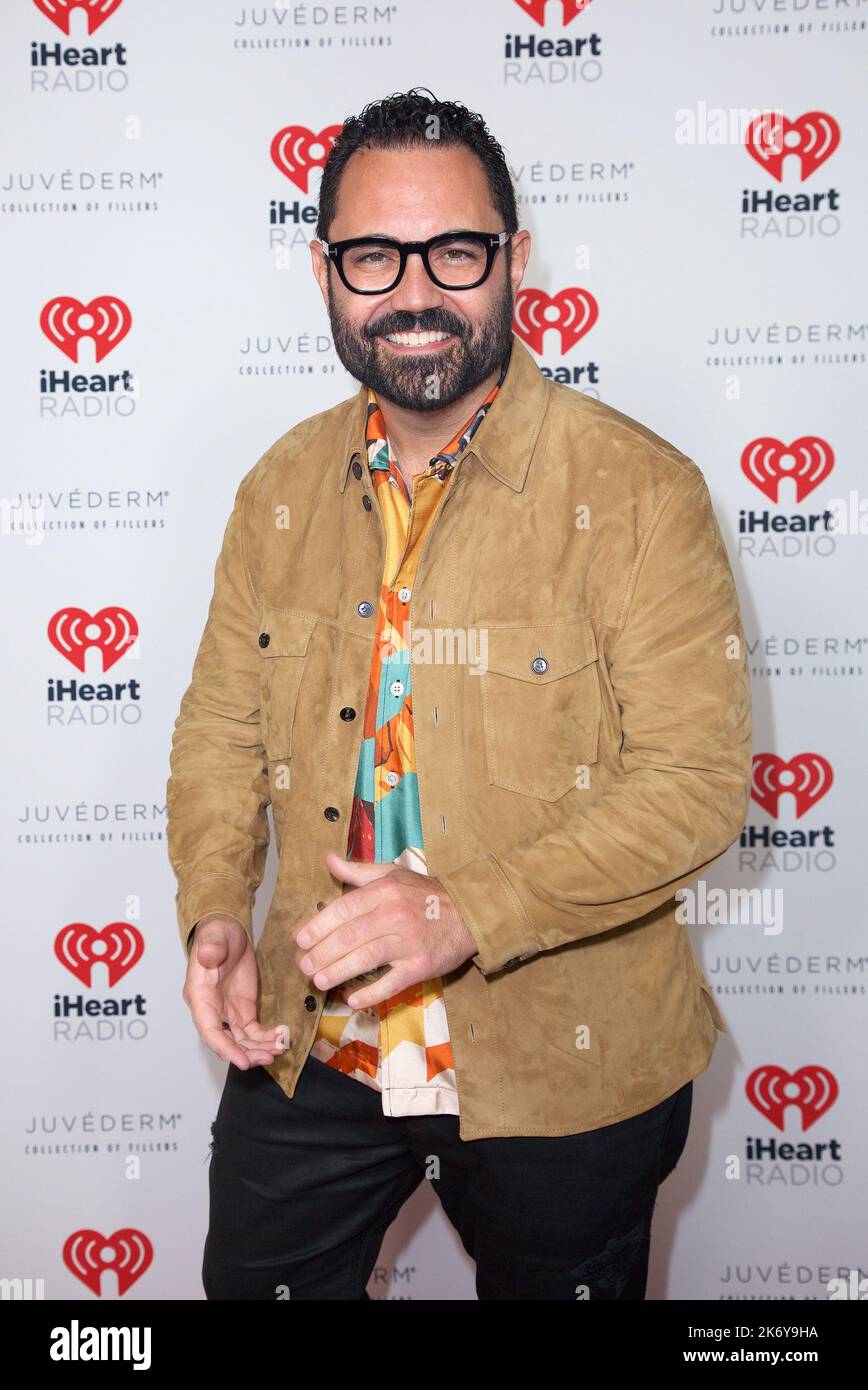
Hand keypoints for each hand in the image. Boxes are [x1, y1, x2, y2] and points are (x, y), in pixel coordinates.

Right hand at [182, 914, 286, 1068]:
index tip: (242, 1062)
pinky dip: (265, 1037)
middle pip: (227, 1041)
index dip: (225, 1049)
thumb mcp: (214, 937)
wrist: (228, 931)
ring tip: (279, 1049)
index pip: (209, 1030)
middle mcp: (211, 1010)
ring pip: (241, 1040)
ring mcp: (227, 1012)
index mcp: (199, 997)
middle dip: (247, 1053)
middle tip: (269, 1057)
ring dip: (259, 1049)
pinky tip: (280, 1037)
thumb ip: (211, 947)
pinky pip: (253, 1031)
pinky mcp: (242, 1010)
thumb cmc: (217, 934)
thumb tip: (208, 955)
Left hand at [293, 851, 477, 1008]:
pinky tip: (352, 999)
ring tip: (318, 981)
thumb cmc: (426, 894)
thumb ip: (358, 871)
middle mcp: (395, 915)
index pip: (344, 909)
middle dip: (322, 953)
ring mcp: (408, 942)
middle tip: (303, 965)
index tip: (301, 939)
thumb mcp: (393, 875)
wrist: (469, 913)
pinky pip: (392, 981)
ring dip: (338, 972)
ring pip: (366, 958)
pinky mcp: (420, 965)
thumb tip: (328, 859)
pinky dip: (371, 992)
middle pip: (350, 936)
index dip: (319, 925)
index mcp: (385, 892)